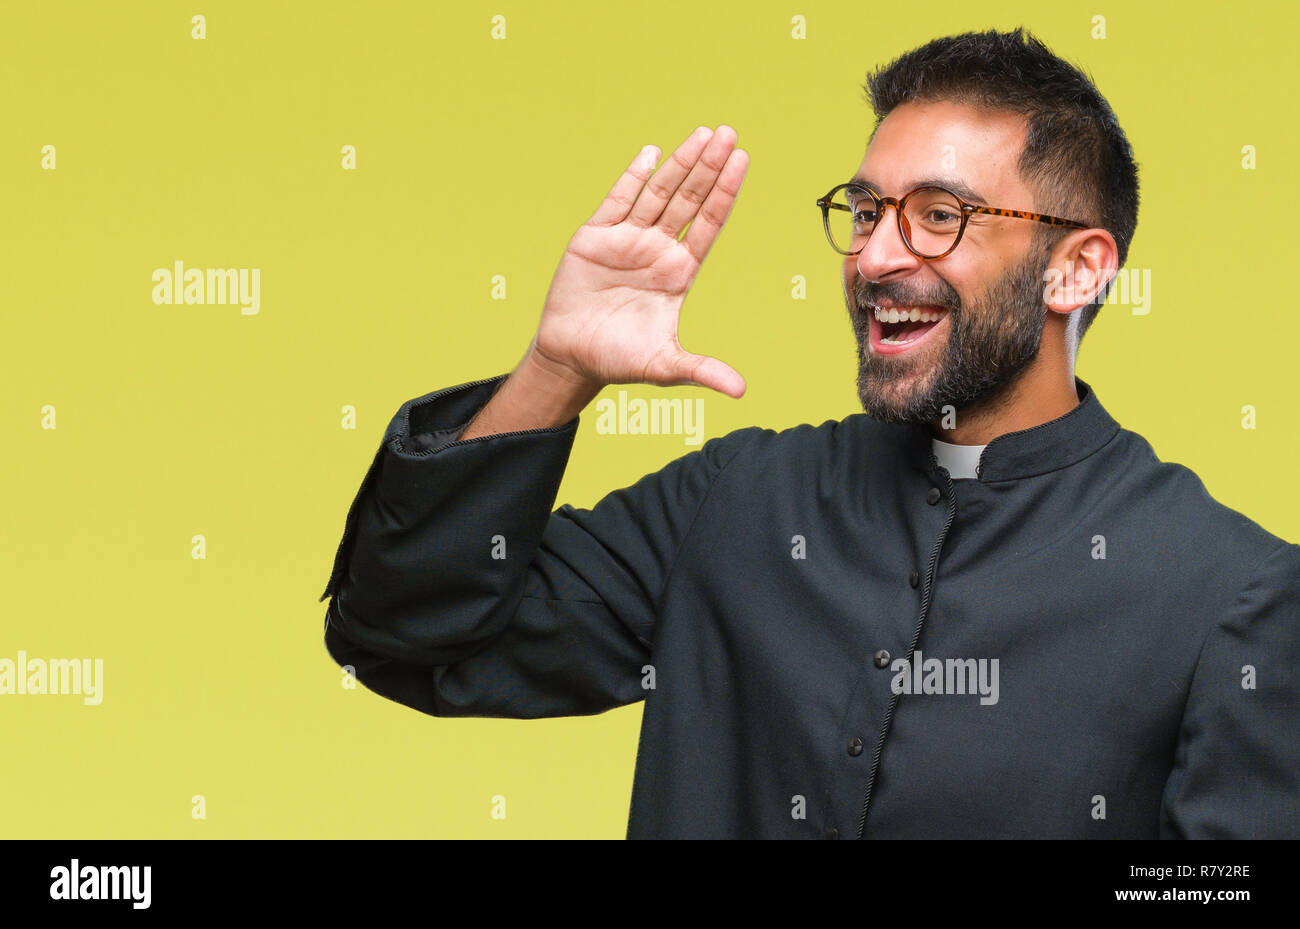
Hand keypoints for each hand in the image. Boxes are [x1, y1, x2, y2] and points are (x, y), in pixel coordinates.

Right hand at [529, 125, 748, 397]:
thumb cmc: (619, 360)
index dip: (725, 193)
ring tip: (702, 134)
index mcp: (679, 273)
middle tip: (729, 133)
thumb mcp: (665, 367)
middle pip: (690, 200)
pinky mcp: (595, 237)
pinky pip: (617, 200)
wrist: (570, 358)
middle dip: (709, 167)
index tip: (742, 161)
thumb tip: (741, 392)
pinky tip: (651, 153)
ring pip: (659, 193)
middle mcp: (658, 250)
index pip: (709, 224)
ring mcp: (628, 240)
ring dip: (680, 164)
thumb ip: (702, 371)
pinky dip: (633, 177)